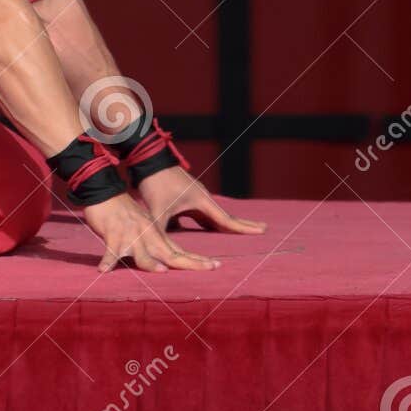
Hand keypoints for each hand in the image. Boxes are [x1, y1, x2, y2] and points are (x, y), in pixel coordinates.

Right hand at [82, 190, 219, 273]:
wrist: (107, 194)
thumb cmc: (124, 215)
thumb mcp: (145, 228)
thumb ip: (157, 245)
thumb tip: (168, 263)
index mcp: (156, 235)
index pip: (180, 251)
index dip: (197, 260)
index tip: (216, 266)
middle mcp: (148, 236)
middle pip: (170, 255)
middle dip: (189, 263)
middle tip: (208, 268)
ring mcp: (131, 235)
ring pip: (142, 254)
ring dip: (149, 263)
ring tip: (160, 272)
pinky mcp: (113, 234)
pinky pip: (111, 251)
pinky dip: (107, 260)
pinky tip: (104, 270)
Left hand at [136, 166, 266, 234]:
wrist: (148, 160)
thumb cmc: (155, 183)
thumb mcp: (158, 209)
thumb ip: (160, 230)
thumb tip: (160, 250)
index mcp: (201, 201)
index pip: (226, 219)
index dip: (243, 228)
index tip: (262, 230)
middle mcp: (201, 198)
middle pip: (225, 216)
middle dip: (242, 224)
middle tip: (262, 228)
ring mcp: (194, 197)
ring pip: (213, 215)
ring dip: (224, 224)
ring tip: (237, 232)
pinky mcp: (184, 197)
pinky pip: (200, 214)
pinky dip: (208, 222)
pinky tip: (207, 229)